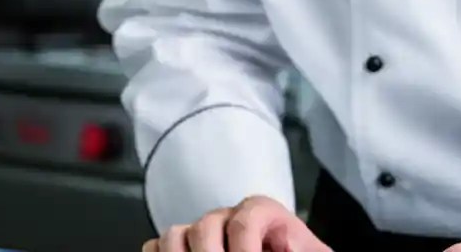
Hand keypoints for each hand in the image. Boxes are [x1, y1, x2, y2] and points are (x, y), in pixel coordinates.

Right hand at [140, 195, 332, 251]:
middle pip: (204, 227)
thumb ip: (304, 248)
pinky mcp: (182, 246)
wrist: (281, 248)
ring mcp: (200, 230)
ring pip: (173, 235)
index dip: (245, 250)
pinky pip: (156, 246)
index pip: (244, 222)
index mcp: (261, 211)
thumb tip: (288, 245)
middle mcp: (226, 216)